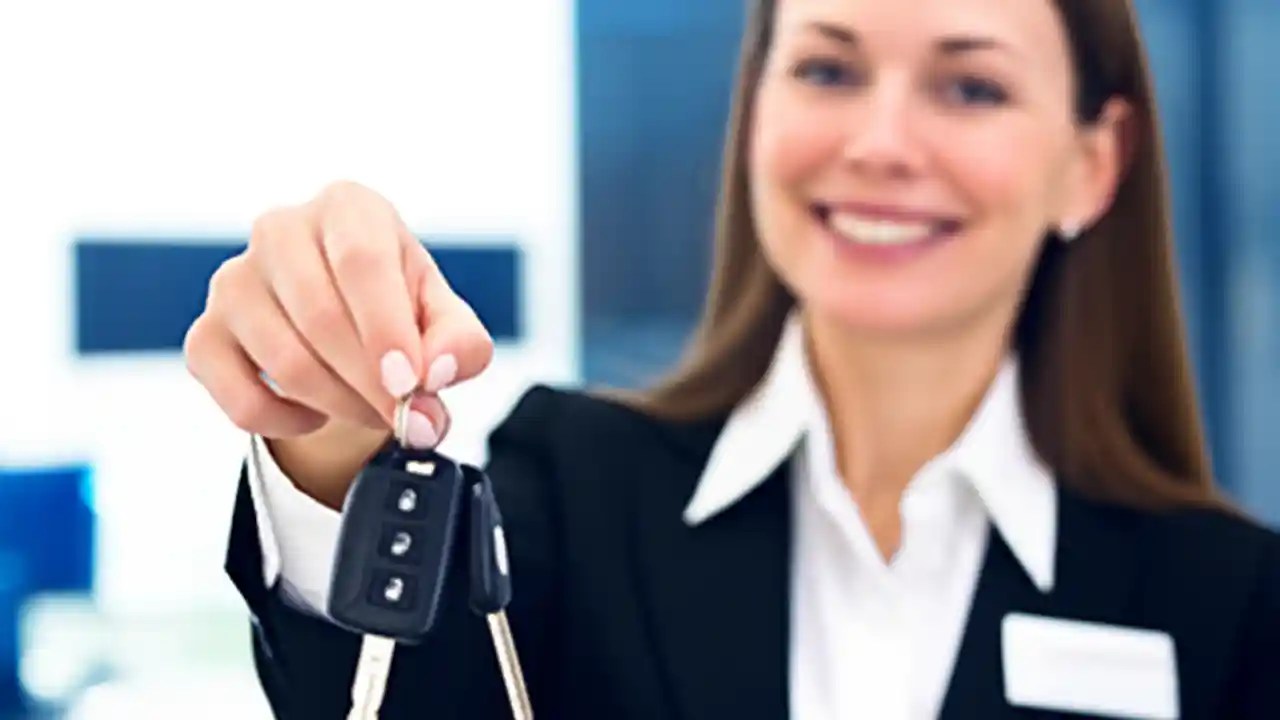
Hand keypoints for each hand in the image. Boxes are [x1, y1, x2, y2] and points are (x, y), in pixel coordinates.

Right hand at [184, 181, 494, 501]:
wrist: (347, 329)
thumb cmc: (400, 312)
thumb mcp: (447, 321)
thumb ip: (460, 345)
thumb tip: (432, 374)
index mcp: (348, 208)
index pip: (361, 260)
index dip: (386, 328)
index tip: (410, 383)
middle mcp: (280, 230)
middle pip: (320, 314)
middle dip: (370, 382)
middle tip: (406, 416)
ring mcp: (233, 282)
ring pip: (284, 360)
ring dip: (340, 405)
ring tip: (375, 413)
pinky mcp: (206, 335)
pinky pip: (241, 399)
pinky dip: (288, 423)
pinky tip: (318, 414)